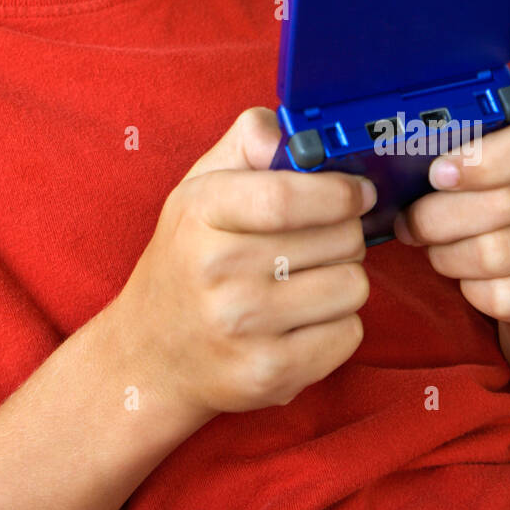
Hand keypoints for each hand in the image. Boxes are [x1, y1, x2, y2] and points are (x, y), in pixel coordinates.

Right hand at [110, 107, 377, 421]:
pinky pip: (349, 335)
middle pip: (337, 239)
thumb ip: (249, 141)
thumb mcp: (200, 185)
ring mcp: (243, 327)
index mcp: (201, 212)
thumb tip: (293, 135)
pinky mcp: (269, 374)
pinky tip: (303, 320)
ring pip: (352, 286)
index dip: (338, 191)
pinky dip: (338, 325)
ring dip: (343, 279)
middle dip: (344, 233)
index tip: (359, 192)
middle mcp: (217, 271)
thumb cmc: (188, 257)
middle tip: (319, 240)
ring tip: (307, 281)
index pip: (286, 197)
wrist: (151, 354)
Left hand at [394, 95, 509, 327]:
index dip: (483, 159)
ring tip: (435, 247)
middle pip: (502, 204)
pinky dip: (471, 288)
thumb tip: (401, 154)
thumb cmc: (506, 183)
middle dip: (436, 216)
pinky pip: (506, 296)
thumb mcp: (496, 146)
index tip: (436, 174)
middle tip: (409, 221)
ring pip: (495, 254)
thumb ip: (464, 141)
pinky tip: (467, 275)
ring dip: (447, 254)